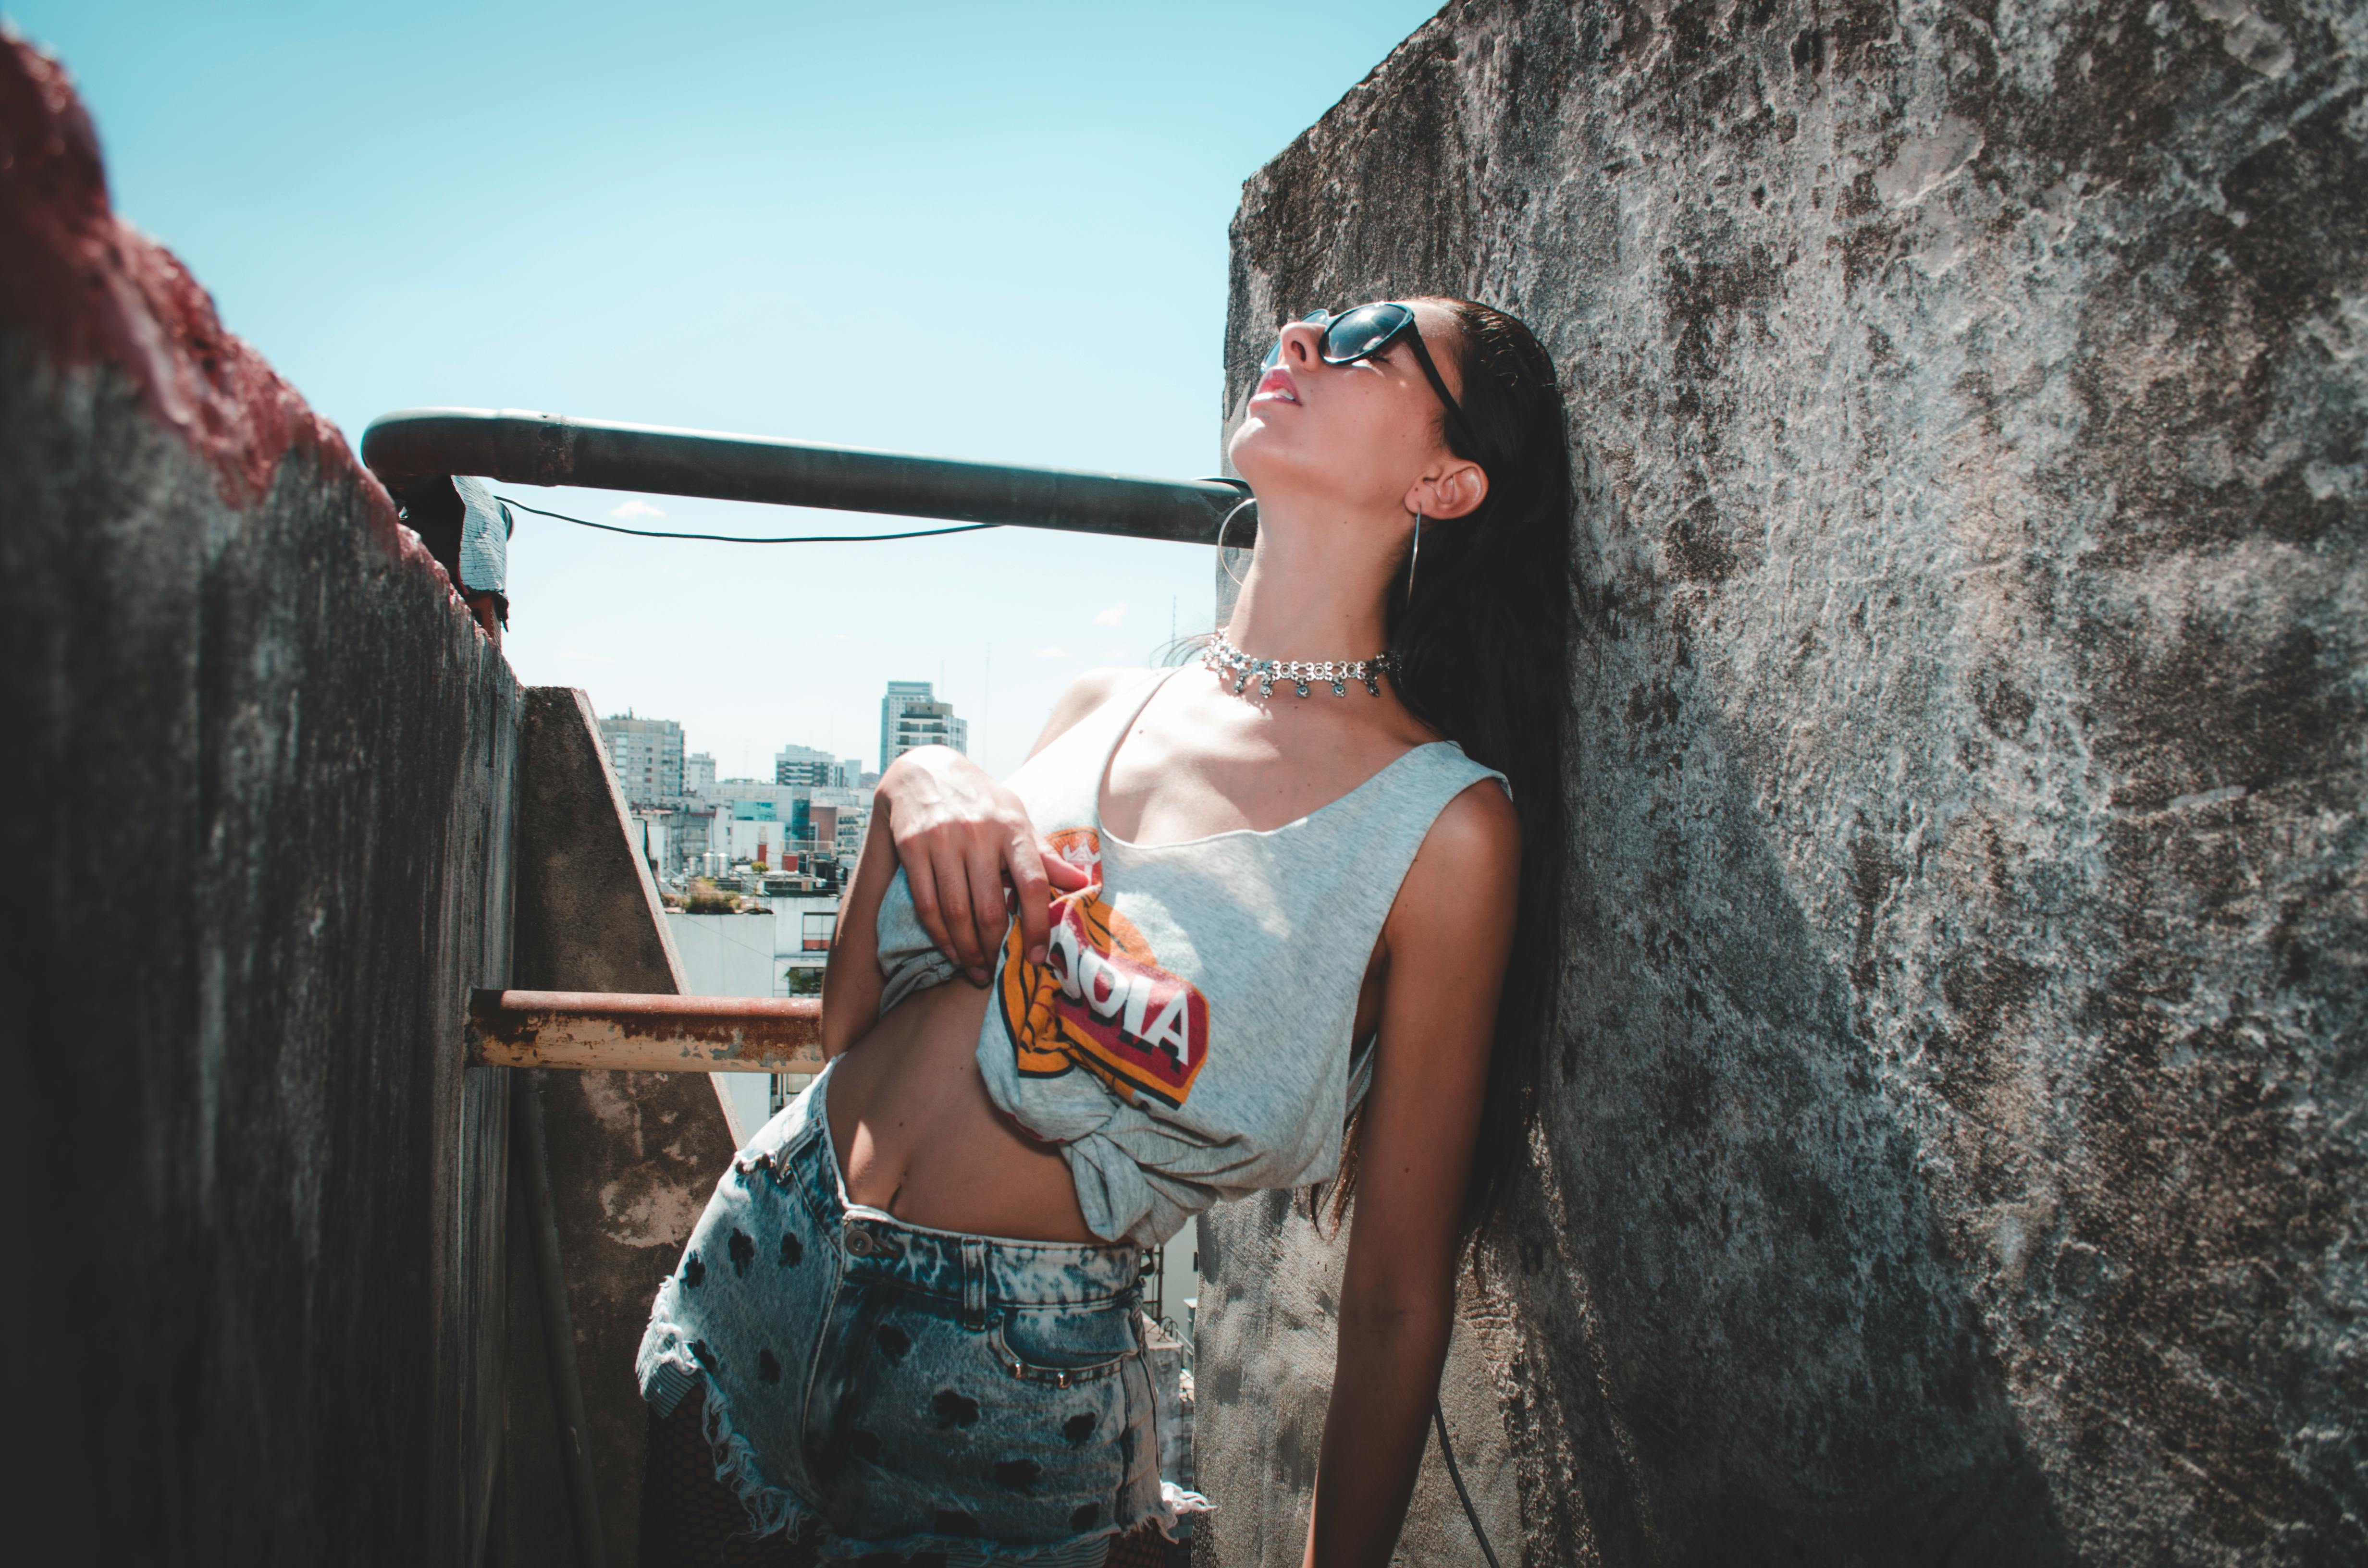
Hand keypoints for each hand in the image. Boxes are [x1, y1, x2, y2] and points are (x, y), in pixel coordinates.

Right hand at [878, 747, 1089, 983]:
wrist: (924, 769)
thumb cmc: (979, 802)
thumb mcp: (1015, 818)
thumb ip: (1043, 855)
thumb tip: (1083, 882)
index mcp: (1012, 828)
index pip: (1033, 882)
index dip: (1037, 925)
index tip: (1036, 956)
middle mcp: (979, 833)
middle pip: (990, 907)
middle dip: (994, 948)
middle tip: (995, 971)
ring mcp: (943, 839)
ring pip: (956, 911)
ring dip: (966, 950)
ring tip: (974, 970)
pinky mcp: (912, 846)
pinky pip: (926, 902)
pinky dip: (939, 934)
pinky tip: (950, 950)